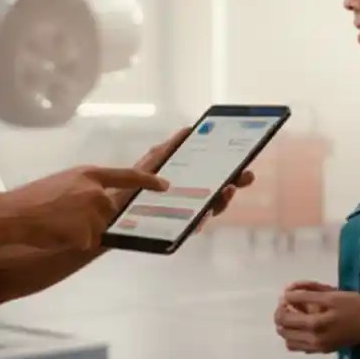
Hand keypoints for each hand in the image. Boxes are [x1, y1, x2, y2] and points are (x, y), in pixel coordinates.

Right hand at [9, 166, 169, 250]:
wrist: (15, 214)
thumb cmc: (34, 198)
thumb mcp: (64, 183)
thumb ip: (86, 190)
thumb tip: (98, 202)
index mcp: (89, 174)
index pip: (127, 176)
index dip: (148, 179)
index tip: (164, 184)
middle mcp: (96, 192)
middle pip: (109, 210)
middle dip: (93, 217)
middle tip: (66, 217)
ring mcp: (93, 213)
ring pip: (96, 229)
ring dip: (80, 231)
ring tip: (55, 224)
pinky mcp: (87, 234)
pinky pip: (85, 243)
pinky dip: (71, 242)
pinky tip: (55, 234)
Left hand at [124, 126, 256, 232]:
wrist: (113, 207)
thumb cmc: (135, 183)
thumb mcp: (154, 161)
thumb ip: (172, 148)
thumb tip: (189, 130)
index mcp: (190, 181)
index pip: (216, 176)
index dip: (233, 172)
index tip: (245, 164)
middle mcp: (192, 199)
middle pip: (219, 192)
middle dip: (235, 184)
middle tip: (246, 176)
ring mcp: (185, 214)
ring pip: (210, 209)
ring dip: (222, 201)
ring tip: (226, 189)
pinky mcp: (175, 228)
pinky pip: (192, 225)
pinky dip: (200, 219)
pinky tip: (203, 213)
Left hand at [274, 281, 359, 353]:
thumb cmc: (355, 306)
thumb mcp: (331, 294)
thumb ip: (307, 292)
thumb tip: (287, 293)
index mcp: (315, 323)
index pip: (285, 313)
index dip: (283, 301)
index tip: (290, 295)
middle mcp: (313, 338)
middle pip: (282, 328)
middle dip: (281, 314)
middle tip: (290, 304)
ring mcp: (317, 347)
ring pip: (287, 340)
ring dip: (285, 327)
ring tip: (295, 316)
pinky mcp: (322, 351)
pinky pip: (297, 347)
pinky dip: (294, 337)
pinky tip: (303, 327)